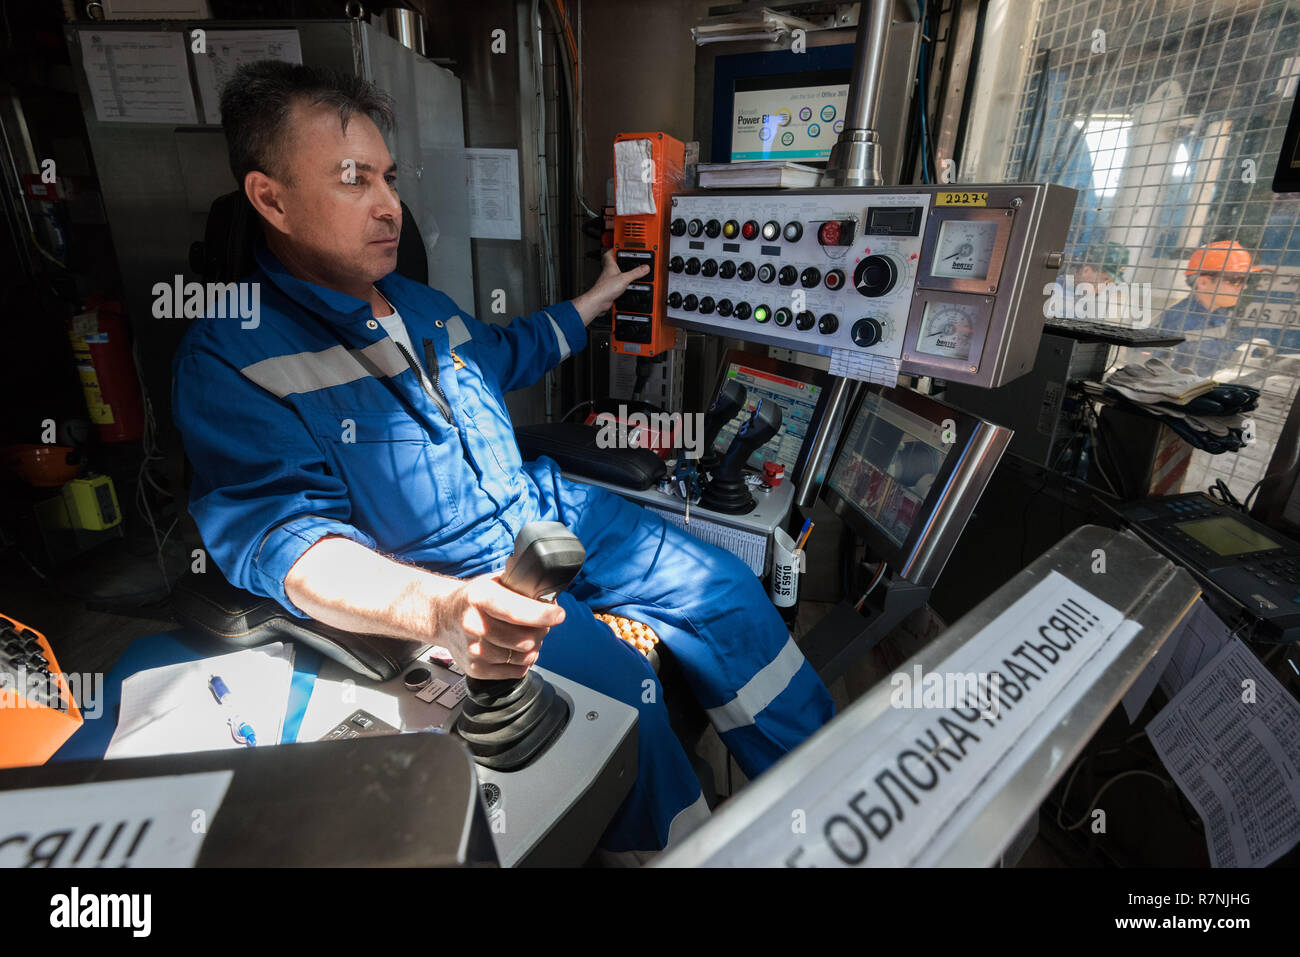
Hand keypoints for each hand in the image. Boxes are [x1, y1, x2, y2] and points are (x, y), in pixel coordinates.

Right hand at [436, 573, 564, 678]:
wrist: (441, 616)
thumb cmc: (472, 599)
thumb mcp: (492, 582)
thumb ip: (519, 587)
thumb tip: (549, 596)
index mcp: (480, 598)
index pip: (517, 612)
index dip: (543, 615)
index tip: (558, 614)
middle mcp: (474, 625)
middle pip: (525, 639)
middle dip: (542, 631)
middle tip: (541, 624)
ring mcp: (474, 650)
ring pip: (524, 657)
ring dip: (534, 647)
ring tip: (529, 636)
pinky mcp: (476, 669)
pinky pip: (516, 671)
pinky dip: (523, 662)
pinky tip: (517, 649)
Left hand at [571, 249, 649, 324]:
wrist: (599, 301)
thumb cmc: (605, 289)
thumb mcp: (625, 278)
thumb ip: (636, 273)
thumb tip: (645, 267)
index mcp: (610, 265)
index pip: (610, 252)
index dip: (615, 248)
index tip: (621, 245)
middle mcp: (608, 272)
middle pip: (613, 262)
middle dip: (620, 259)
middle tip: (626, 257)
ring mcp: (609, 280)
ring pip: (615, 273)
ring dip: (621, 271)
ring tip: (629, 270)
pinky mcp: (610, 288)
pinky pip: (617, 283)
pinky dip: (622, 282)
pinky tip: (627, 284)